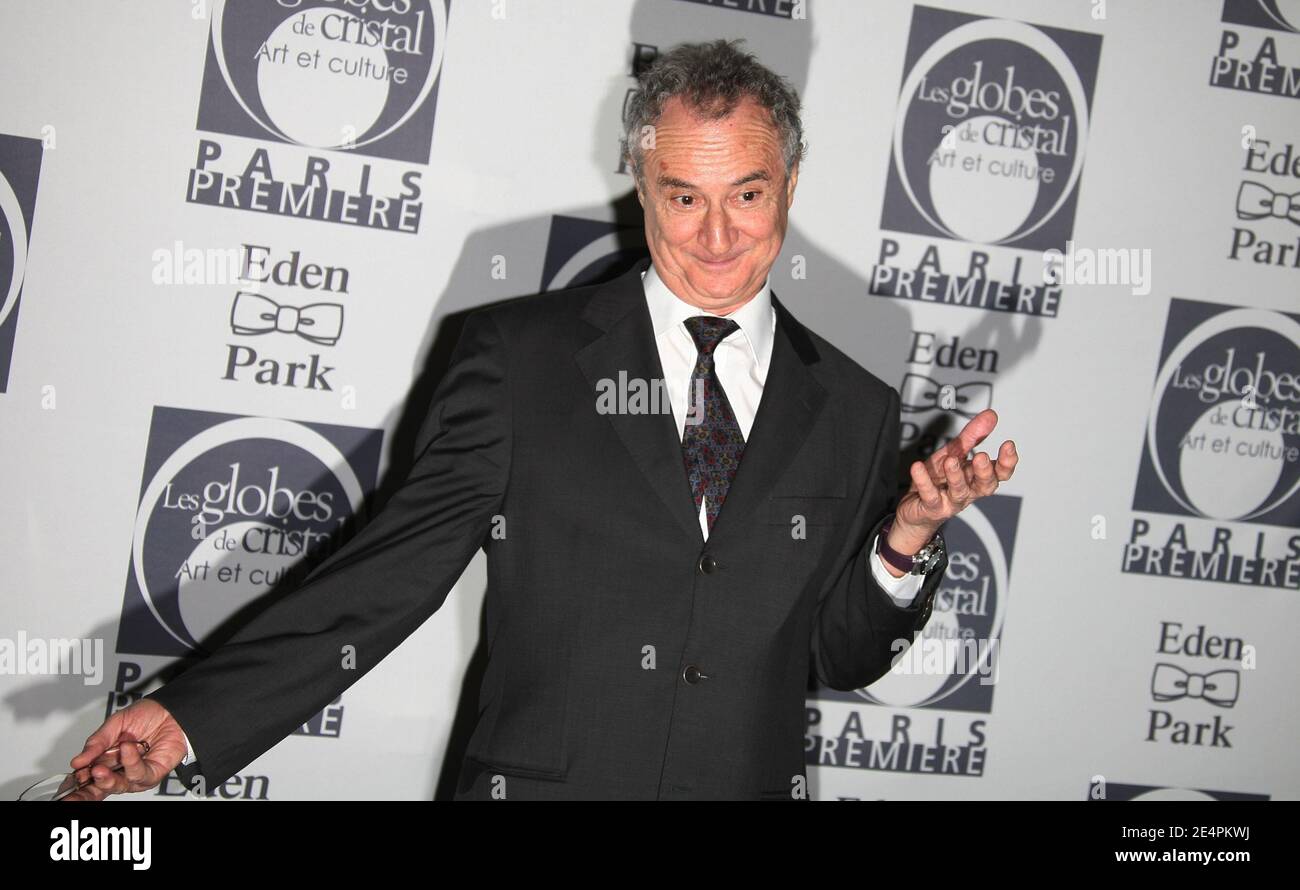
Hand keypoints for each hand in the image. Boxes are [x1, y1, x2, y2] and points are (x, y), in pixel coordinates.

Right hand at [64, 699, 186, 799]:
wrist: (173, 709)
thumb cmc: (147, 716)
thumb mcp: (115, 723)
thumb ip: (97, 742)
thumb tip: (77, 760)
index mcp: (104, 761)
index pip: (86, 779)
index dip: (74, 785)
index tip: (64, 787)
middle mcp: (118, 771)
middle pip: (98, 790)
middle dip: (85, 792)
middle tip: (78, 783)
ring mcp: (135, 775)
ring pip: (118, 786)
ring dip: (106, 778)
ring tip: (99, 767)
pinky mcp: (153, 774)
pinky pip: (139, 774)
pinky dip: (131, 763)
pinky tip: (127, 749)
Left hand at [888, 408, 1017, 557]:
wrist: (916, 507)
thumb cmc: (939, 480)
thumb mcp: (955, 453)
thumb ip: (972, 436)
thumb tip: (990, 416)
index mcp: (977, 478)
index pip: (999, 473)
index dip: (1007, 462)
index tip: (1008, 445)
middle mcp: (968, 491)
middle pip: (985, 486)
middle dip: (985, 471)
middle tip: (981, 456)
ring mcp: (951, 500)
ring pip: (958, 491)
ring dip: (956, 475)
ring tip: (951, 461)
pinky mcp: (932, 506)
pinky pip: (929, 494)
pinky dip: (923, 481)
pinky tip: (918, 468)